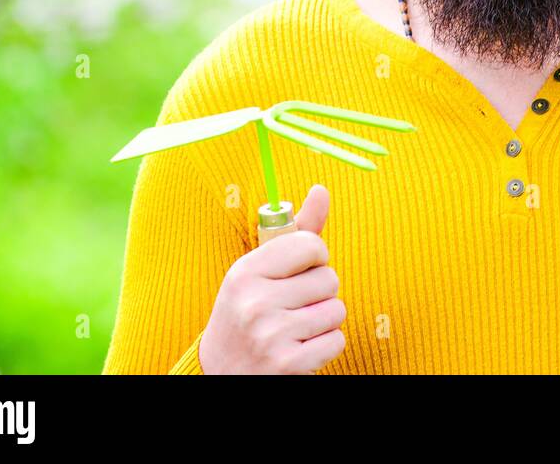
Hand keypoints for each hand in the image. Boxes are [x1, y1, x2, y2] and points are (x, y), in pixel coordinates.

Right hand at [200, 184, 346, 373]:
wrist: (222, 371)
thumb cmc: (249, 310)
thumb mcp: (261, 268)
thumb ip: (297, 231)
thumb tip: (322, 189)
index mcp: (245, 272)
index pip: (311, 245)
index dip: (317, 256)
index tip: (304, 268)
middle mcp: (254, 302)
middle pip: (329, 279)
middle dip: (321, 291)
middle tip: (295, 303)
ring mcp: (270, 335)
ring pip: (337, 310)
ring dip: (325, 319)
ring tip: (298, 326)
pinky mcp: (288, 364)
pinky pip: (337, 340)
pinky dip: (326, 345)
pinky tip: (301, 347)